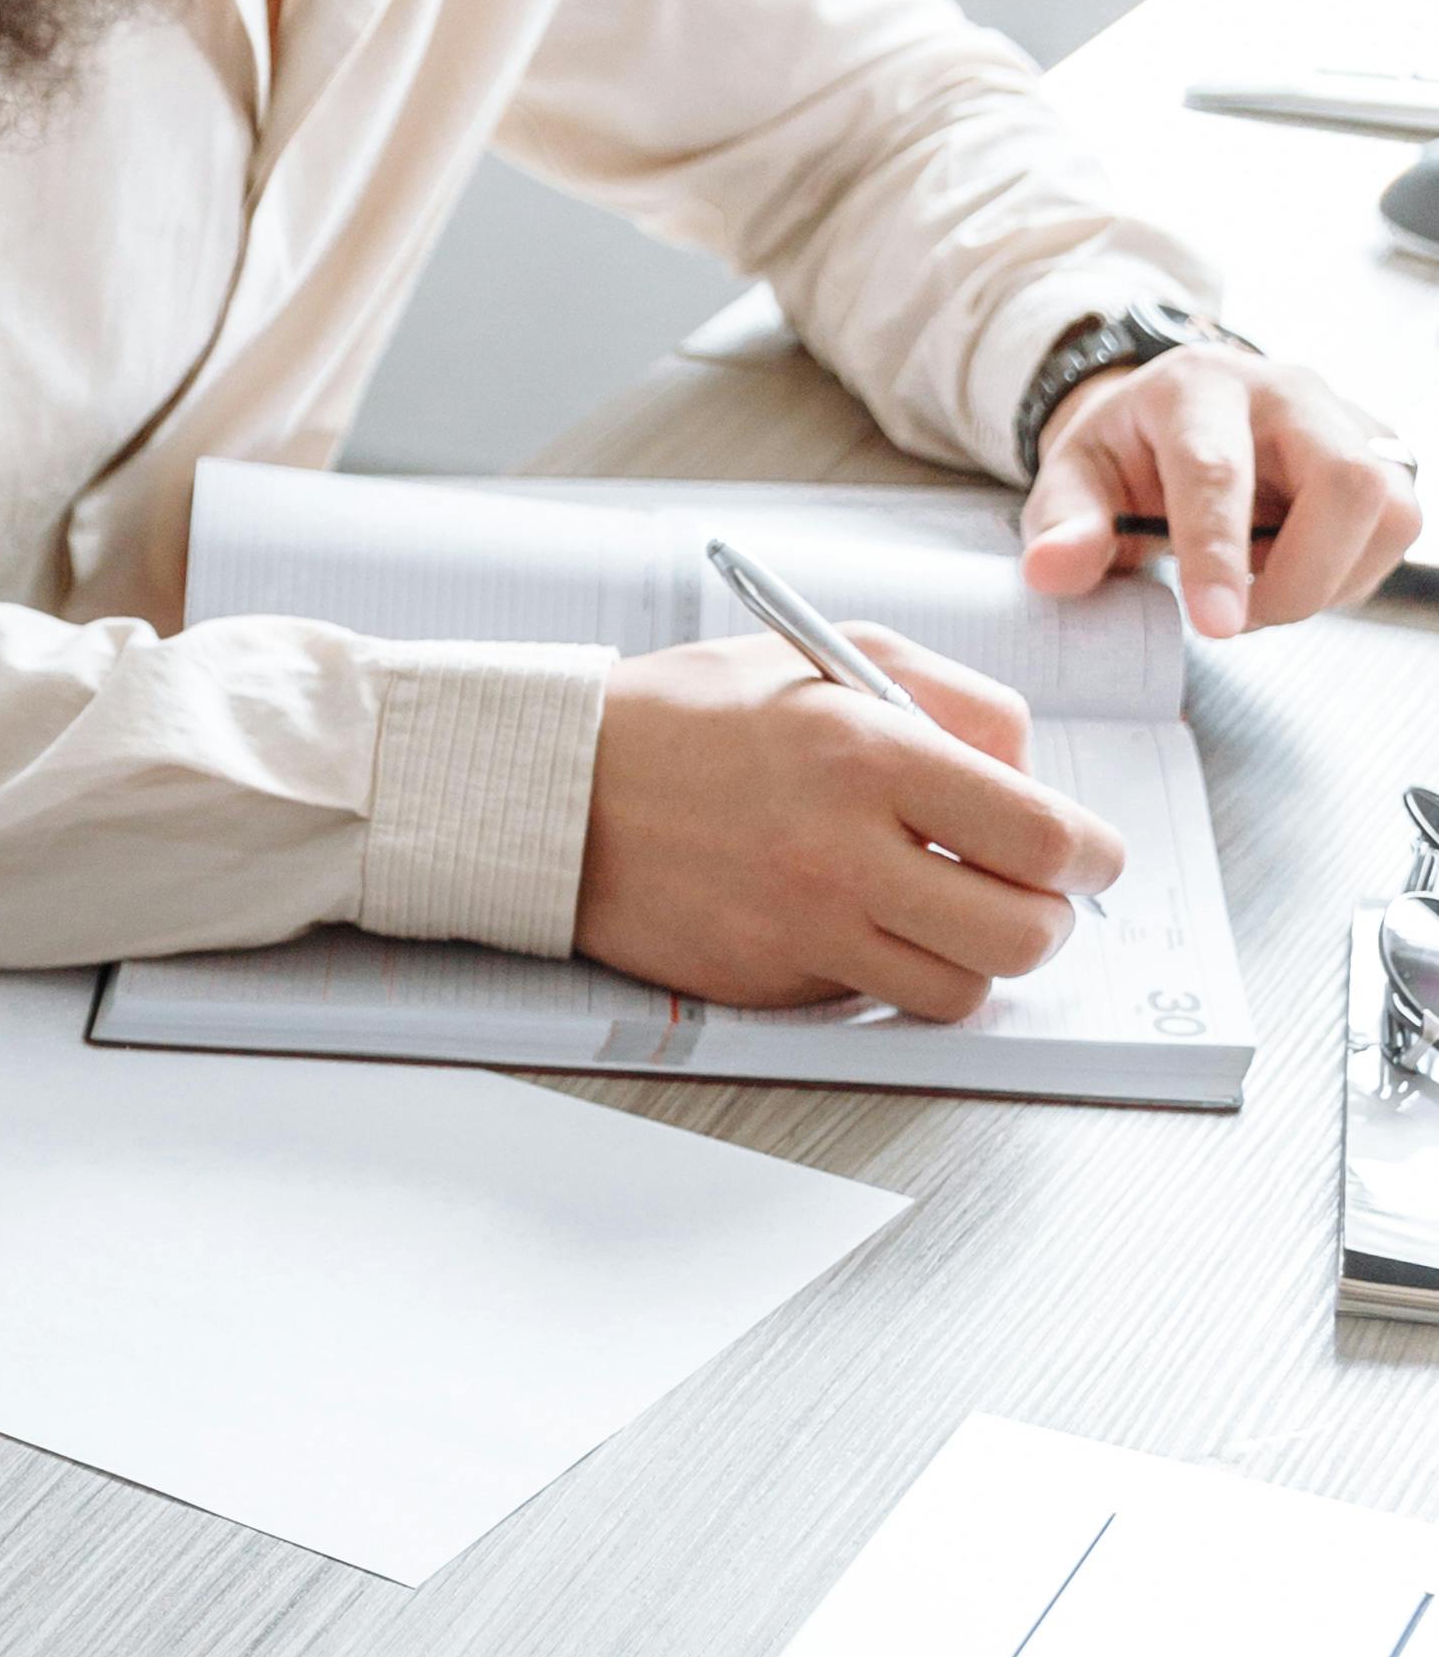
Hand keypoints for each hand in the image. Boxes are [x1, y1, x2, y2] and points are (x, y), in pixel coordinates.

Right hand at [576, 628, 1123, 1015]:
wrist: (562, 790)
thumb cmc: (698, 714)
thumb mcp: (837, 655)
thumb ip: (957, 702)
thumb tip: (1033, 778)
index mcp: (872, 751)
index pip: (1042, 834)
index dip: (1092, 855)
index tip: (1092, 856)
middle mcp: (843, 849)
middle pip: (1021, 932)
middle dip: (1050, 918)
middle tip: (1034, 895)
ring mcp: (804, 927)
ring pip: (961, 987)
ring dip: (978, 958)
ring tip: (953, 915)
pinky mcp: (770, 981)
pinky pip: (878, 1001)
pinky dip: (896, 973)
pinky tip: (870, 926)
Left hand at [1019, 339, 1419, 634]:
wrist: (1173, 419)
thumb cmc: (1127, 453)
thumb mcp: (1071, 481)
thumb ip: (1062, 525)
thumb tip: (1052, 570)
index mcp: (1196, 388)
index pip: (1218, 472)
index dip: (1219, 554)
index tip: (1217, 625)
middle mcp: (1286, 393)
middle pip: (1346, 481)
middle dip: (1302, 577)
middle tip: (1238, 616)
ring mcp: (1345, 419)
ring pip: (1391, 510)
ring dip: (1330, 579)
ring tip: (1260, 586)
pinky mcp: (1380, 455)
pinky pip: (1396, 529)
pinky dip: (1346, 574)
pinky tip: (1291, 566)